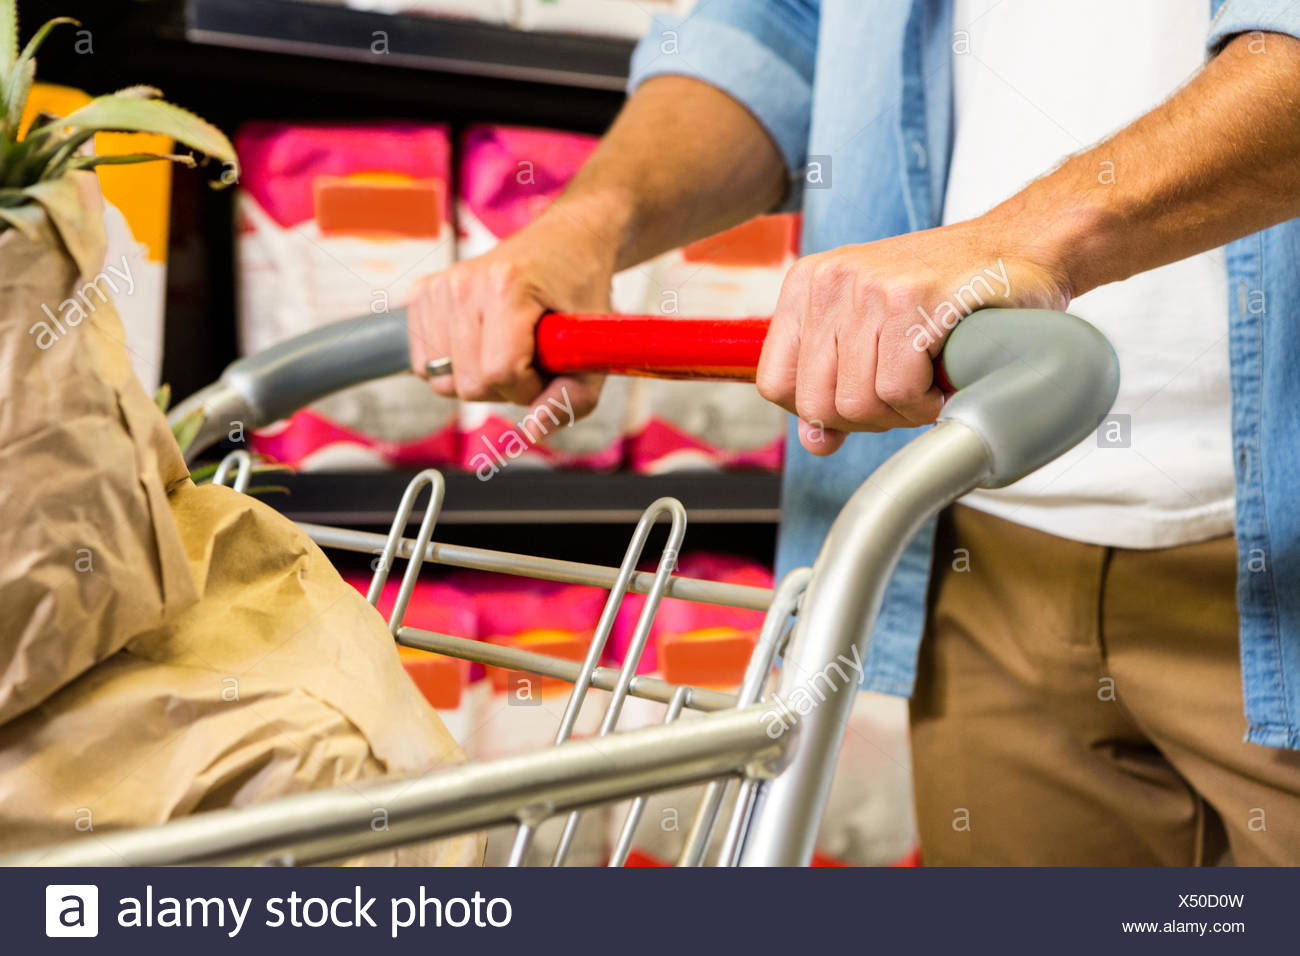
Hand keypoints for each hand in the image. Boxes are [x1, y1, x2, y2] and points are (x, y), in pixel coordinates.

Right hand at [407, 216, 616, 420]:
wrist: (563, 244)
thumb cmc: (580, 292)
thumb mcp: (594, 347)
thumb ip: (572, 398)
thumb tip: (532, 432)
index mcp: (506, 286)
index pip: (499, 372)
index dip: (528, 389)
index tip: (548, 370)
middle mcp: (463, 282)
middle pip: (468, 383)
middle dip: (505, 386)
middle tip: (531, 358)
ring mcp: (438, 287)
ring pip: (442, 380)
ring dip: (478, 378)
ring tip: (507, 346)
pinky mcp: (422, 294)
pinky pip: (424, 365)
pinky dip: (454, 367)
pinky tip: (480, 342)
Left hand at [756, 215, 1070, 455]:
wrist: (1026, 249)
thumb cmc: (950, 294)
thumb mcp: (874, 332)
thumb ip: (835, 384)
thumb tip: (814, 440)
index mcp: (808, 286)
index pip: (776, 382)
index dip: (820, 411)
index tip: (864, 399)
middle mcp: (830, 281)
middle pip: (816, 403)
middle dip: (868, 418)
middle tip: (908, 394)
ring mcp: (869, 286)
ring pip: (856, 403)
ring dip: (903, 411)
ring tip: (930, 381)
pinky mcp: (913, 298)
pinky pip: (898, 390)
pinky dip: (928, 404)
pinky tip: (946, 381)